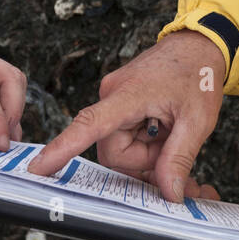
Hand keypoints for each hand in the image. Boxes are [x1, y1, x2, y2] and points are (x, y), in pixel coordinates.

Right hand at [27, 30, 225, 202]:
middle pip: (114, 152)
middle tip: (173, 145)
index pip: (89, 125)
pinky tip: (165, 132)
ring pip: (120, 148)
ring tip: (172, 133)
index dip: (64, 149)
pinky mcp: (120, 103)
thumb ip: (178, 158)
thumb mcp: (197, 120)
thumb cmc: (197, 73)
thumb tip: (167, 194)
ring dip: (147, 151)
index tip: (39, 168)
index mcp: (127, 95)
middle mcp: (112, 95)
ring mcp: (114, 99)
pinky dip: (145, 143)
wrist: (199, 45)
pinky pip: (125, 136)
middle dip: (144, 159)